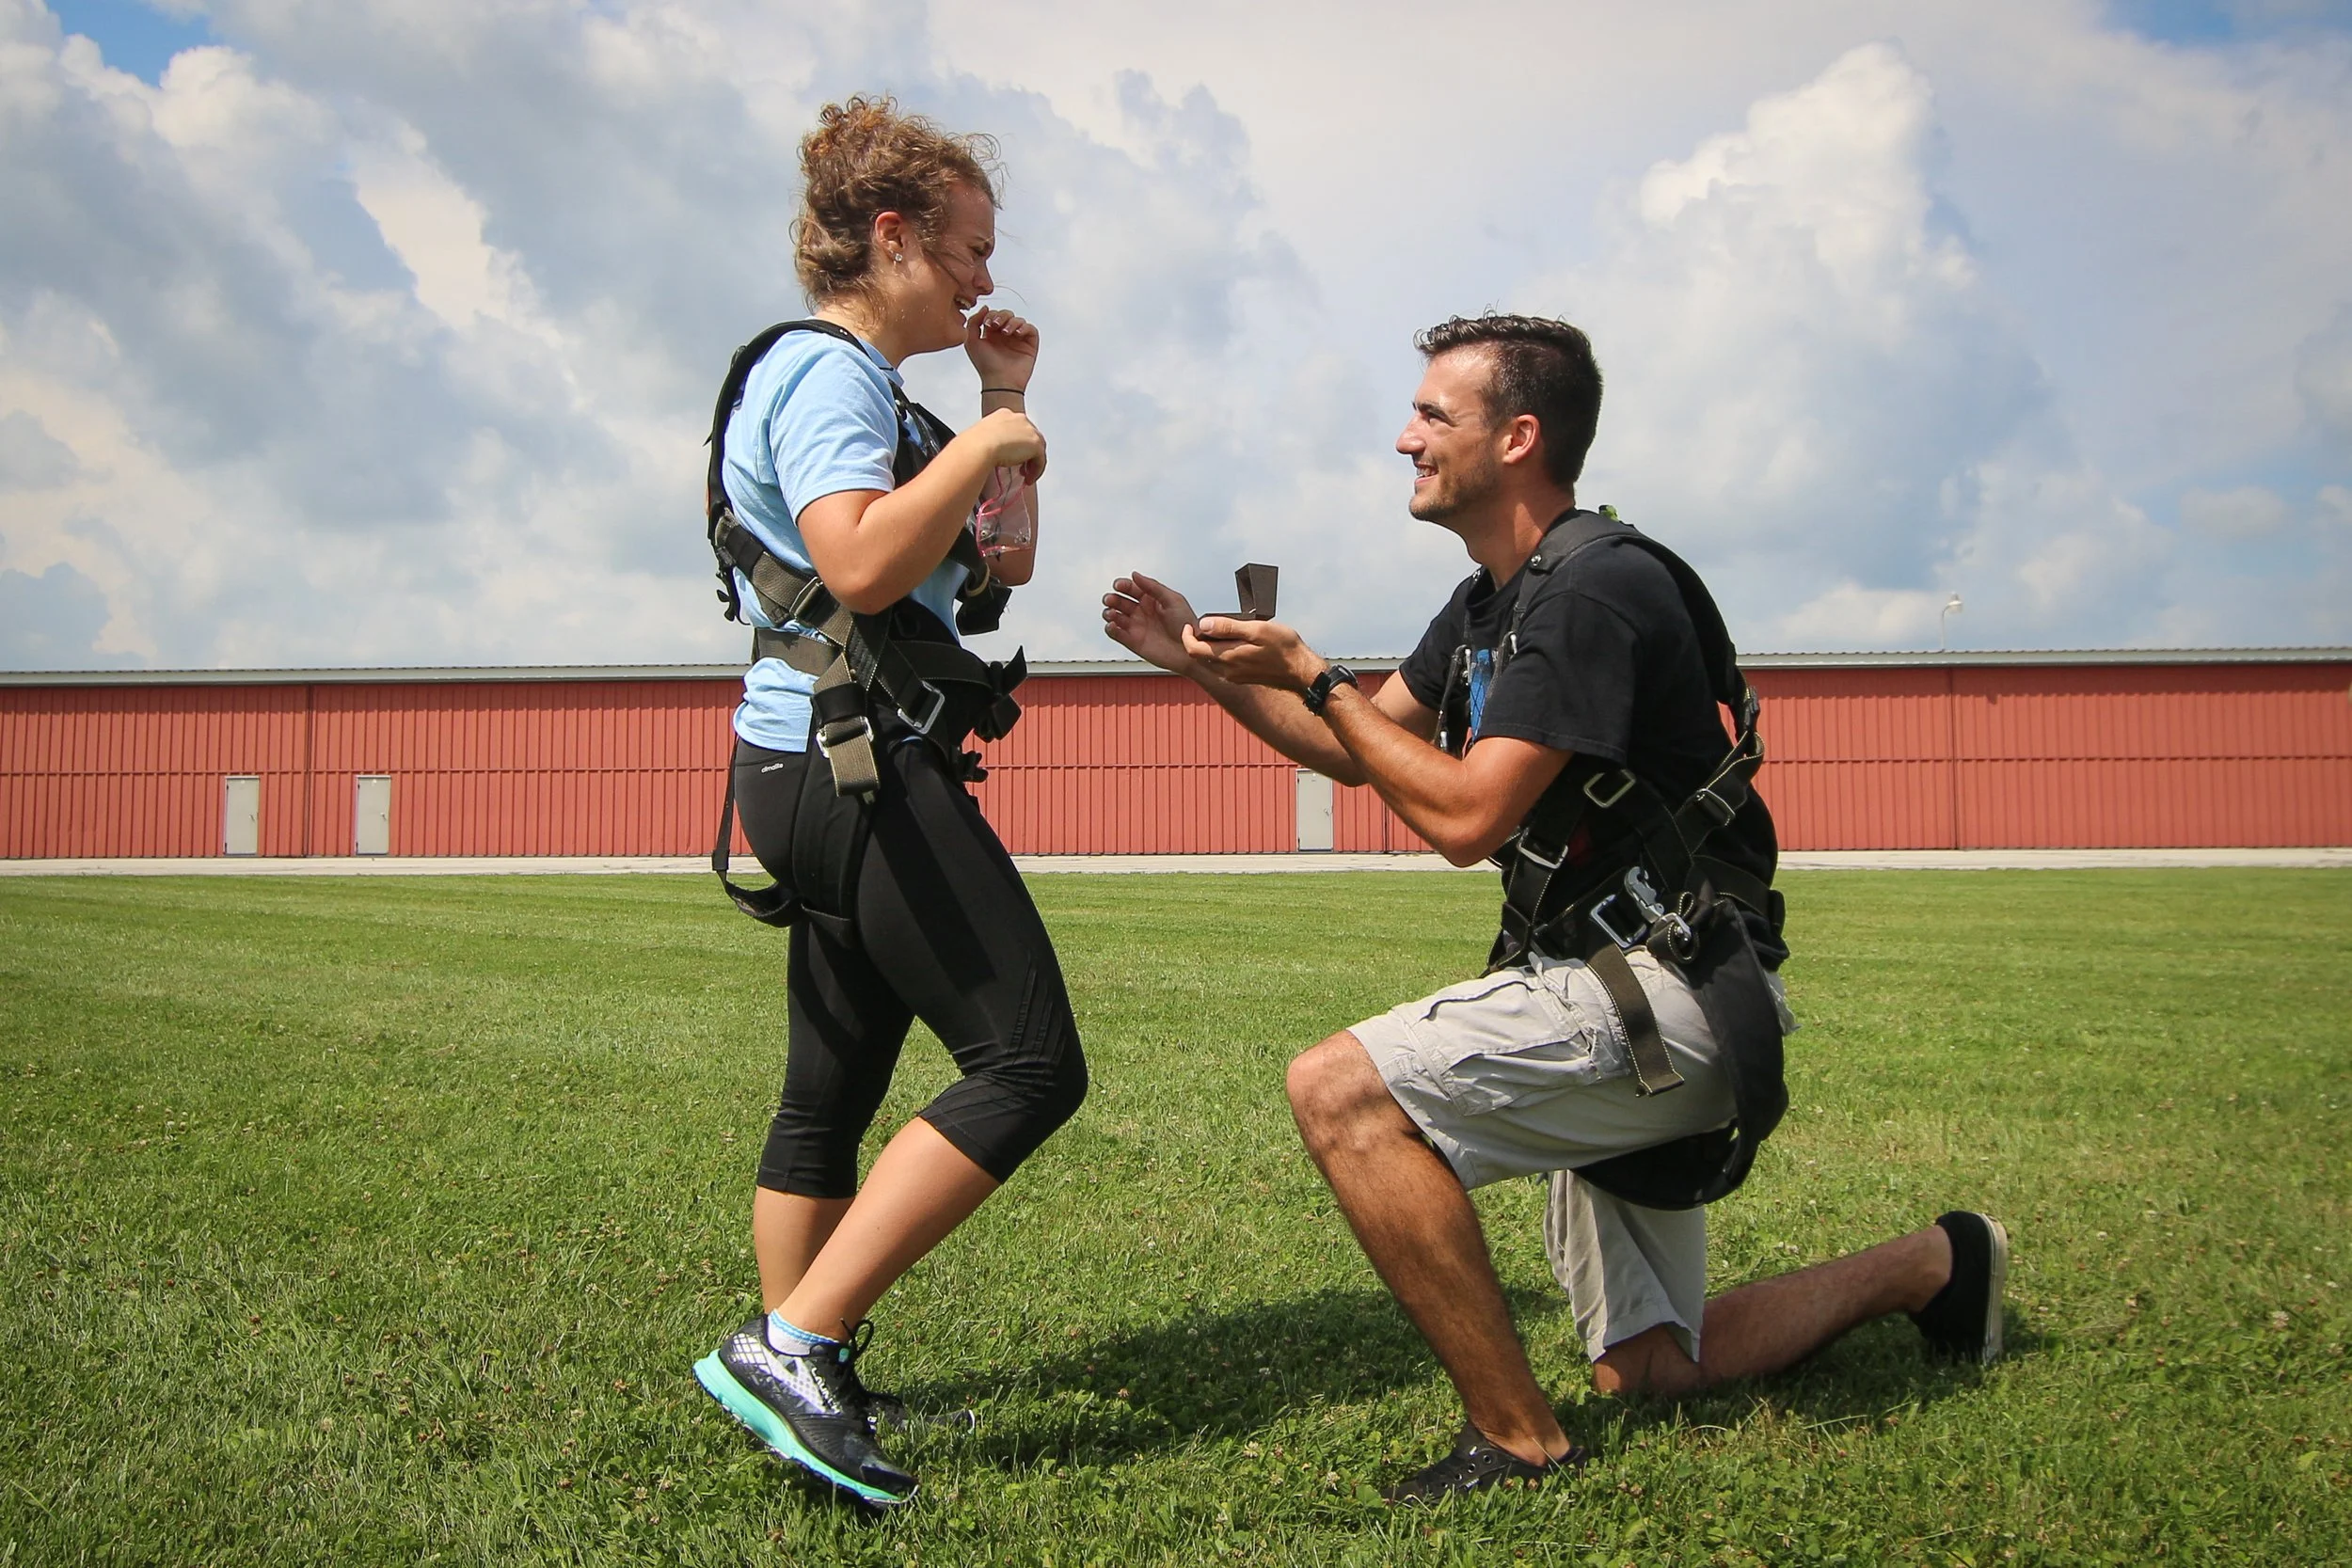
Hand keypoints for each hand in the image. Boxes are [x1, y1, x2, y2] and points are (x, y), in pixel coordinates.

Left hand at [965, 308, 1038, 392]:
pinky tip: (1017, 333)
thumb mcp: (971, 341)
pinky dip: (1025, 327)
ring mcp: (1018, 340)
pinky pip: (1031, 329)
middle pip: (1007, 314)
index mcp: (991, 334)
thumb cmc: (985, 364)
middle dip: (1001, 316)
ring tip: (1006, 332)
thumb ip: (973, 321)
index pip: (995, 315)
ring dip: (1012, 322)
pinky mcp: (1029, 345)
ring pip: (1019, 320)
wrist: (999, 380)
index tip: (987, 323)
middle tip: (996, 325)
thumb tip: (986, 307)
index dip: (991, 315)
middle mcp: (1005, 336)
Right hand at [977, 407, 1047, 482]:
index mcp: (1004, 415)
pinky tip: (1028, 479)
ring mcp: (1029, 430)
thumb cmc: (975, 444)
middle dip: (1027, 454)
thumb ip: (994, 441)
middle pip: (1030, 438)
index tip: (1013, 457)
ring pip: (1037, 449)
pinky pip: (1041, 460)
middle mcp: (1019, 419)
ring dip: (1032, 464)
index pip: (1017, 429)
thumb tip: (996, 455)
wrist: (979, 446)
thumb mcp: (984, 438)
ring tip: (1025, 476)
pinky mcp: (1036, 444)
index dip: (1017, 445)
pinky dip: (1036, 471)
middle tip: (1022, 468)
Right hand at [1101, 571, 1202, 672]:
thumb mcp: (1173, 600)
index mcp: (1151, 600)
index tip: (1118, 585)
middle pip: (1120, 601)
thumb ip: (1153, 587)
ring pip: (1115, 616)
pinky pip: (1116, 634)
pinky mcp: (1132, 641)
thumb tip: (1135, 575)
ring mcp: (1136, 626)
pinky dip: (1110, 629)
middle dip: (1112, 598)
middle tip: (1110, 599)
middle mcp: (1142, 612)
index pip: (1131, 588)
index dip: (1123, 585)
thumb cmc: (1186, 625)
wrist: (1190, 651)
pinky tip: (1112, 625)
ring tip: (1112, 613)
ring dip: (1109, 612)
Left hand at [1182, 615, 1324, 693]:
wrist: (1301, 672)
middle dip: (1197, 641)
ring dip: (1209, 648)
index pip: (1194, 650)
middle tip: (1205, 625)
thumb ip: (1228, 627)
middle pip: (1200, 657)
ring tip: (1219, 632)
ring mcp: (1235, 677)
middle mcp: (1227, 671)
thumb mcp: (1257, 630)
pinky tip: (1233, 644)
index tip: (1191, 624)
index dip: (1187, 636)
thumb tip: (1204, 624)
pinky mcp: (1242, 679)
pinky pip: (1222, 667)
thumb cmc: (1284, 648)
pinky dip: (1220, 655)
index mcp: (1228, 658)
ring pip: (1210, 662)